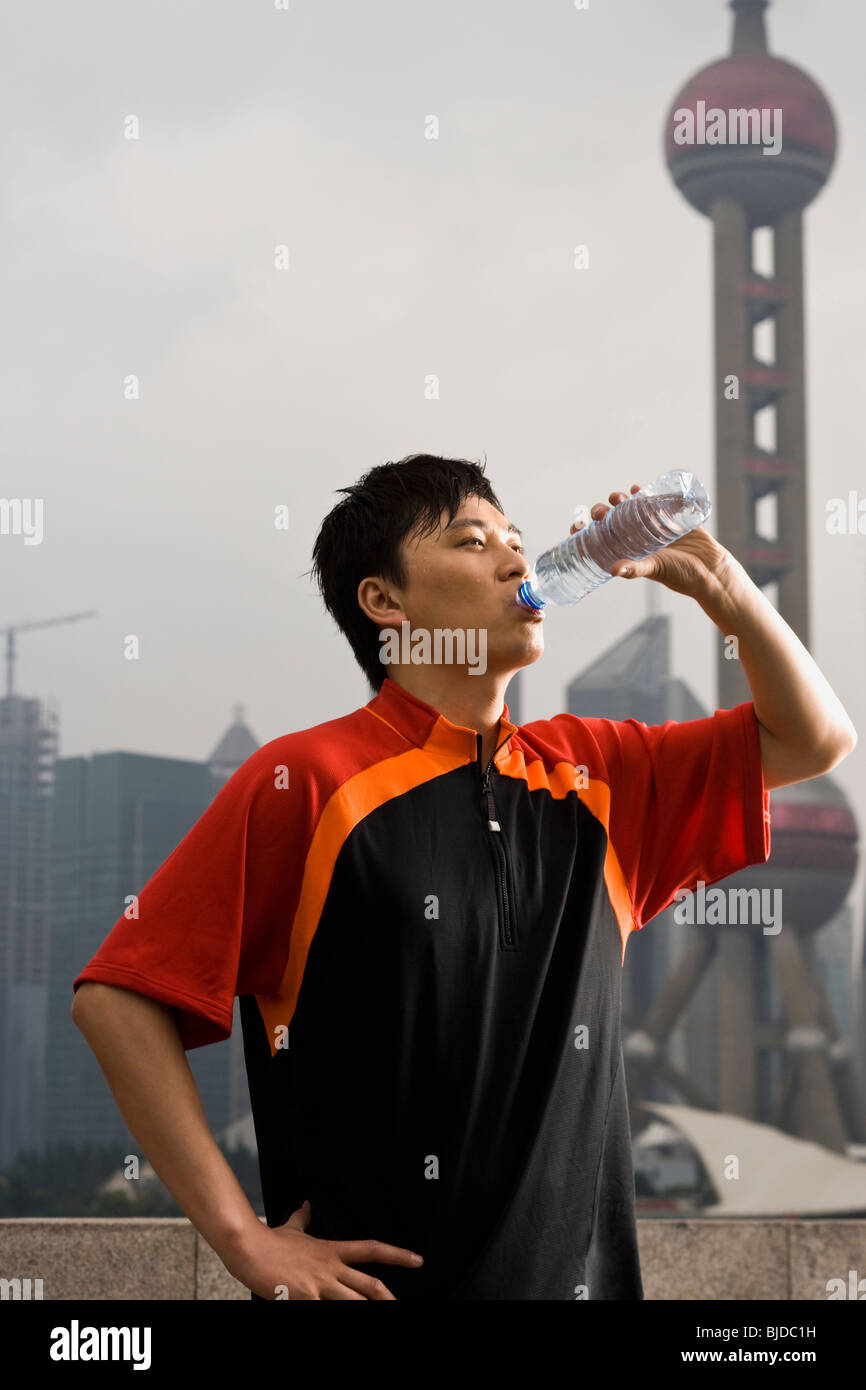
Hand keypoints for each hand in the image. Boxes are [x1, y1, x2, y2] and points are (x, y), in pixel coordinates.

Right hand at [226, 1199, 423, 1299]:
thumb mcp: (292, 1227)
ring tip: (382, 1317)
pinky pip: (324, 1311)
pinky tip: (339, 1320)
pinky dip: (334, 1316)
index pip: (371, 1249)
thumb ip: (303, 1218)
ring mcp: (319, 1285)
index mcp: (331, 1251)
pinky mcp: (305, 1298)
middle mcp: (330, 1268)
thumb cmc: (270, 1240)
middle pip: (369, 1284)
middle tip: (402, 1304)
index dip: (397, 1254)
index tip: (417, 1259)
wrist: (250, 1248)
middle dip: (389, 1297)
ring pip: (354, 1302)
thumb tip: (307, 1204)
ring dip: (368, 1311)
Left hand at [570, 484, 730, 600]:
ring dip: (620, 500)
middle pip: (611, 519)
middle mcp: (636, 537)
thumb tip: (614, 570)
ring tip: (618, 498)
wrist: (710, 570)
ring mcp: (652, 525)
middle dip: (602, 512)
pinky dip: (644, 493)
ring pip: (629, 508)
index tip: (577, 525)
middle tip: (601, 512)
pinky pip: (654, 501)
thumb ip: (636, 569)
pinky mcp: (670, 516)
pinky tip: (637, 489)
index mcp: (628, 551)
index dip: (586, 531)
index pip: (601, 539)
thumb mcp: (655, 570)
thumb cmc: (680, 576)